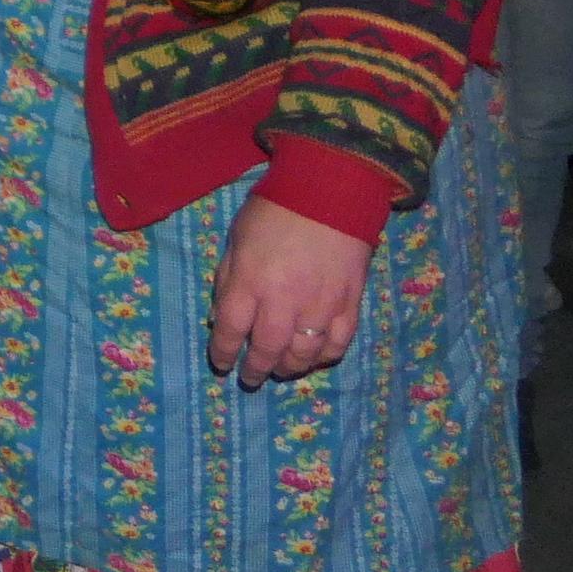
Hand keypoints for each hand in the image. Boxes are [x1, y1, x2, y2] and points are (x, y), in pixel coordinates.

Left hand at [207, 193, 371, 386]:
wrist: (331, 193)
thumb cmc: (274, 211)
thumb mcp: (236, 239)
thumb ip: (227, 279)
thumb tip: (221, 317)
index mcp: (250, 281)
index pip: (231, 329)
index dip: (224, 352)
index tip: (222, 363)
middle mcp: (284, 300)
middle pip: (268, 349)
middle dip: (257, 369)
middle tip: (251, 378)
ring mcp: (321, 305)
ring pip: (305, 353)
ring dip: (290, 367)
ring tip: (281, 370)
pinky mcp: (350, 304)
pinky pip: (338, 343)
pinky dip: (326, 357)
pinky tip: (315, 357)